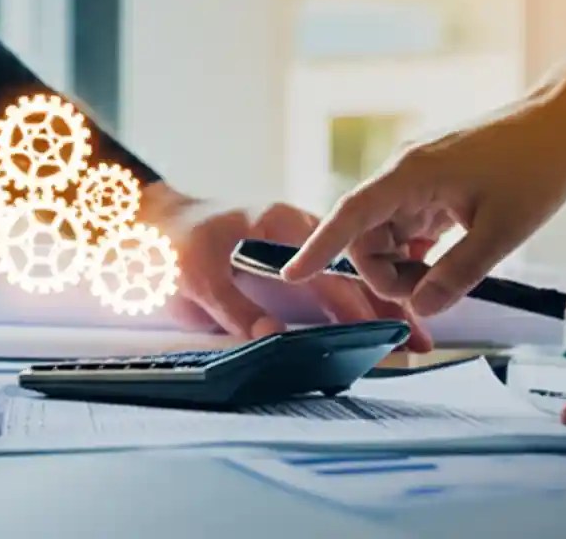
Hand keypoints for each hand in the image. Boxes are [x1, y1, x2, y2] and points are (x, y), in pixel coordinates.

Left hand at [141, 183, 431, 349]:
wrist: (145, 222)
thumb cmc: (170, 241)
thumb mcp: (195, 276)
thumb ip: (233, 308)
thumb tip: (273, 339)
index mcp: (280, 223)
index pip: (335, 267)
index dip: (365, 302)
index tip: (392, 328)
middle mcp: (294, 232)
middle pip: (351, 272)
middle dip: (387, 307)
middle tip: (420, 343)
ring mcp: (291, 246)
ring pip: (343, 279)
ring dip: (374, 308)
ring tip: (407, 341)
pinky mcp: (282, 263)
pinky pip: (323, 285)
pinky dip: (348, 306)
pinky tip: (368, 328)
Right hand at [280, 98, 565, 316]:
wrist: (562, 123)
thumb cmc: (537, 166)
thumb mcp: (504, 231)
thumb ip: (459, 273)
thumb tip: (421, 307)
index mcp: (411, 174)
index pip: (350, 214)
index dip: (319, 246)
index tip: (293, 272)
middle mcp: (403, 174)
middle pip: (365, 235)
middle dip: (385, 274)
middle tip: (430, 295)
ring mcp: (416, 179)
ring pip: (384, 235)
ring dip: (404, 265)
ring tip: (446, 279)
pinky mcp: (430, 185)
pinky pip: (406, 226)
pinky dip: (417, 252)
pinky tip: (445, 261)